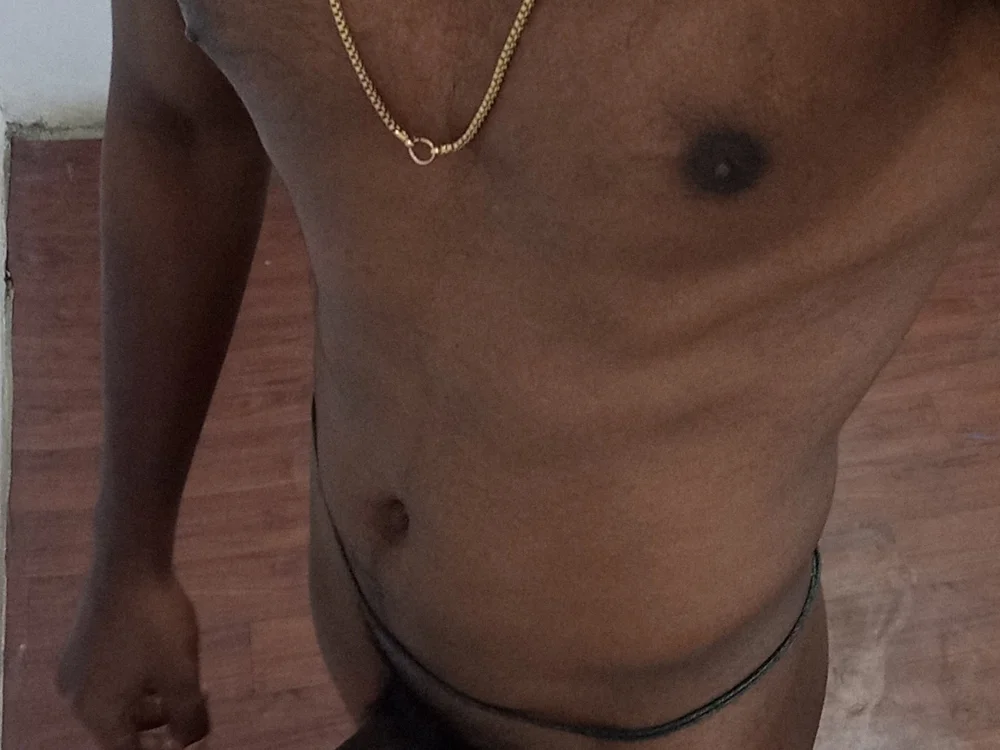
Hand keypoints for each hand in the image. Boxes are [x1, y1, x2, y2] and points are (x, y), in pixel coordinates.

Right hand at [58, 566, 208, 749]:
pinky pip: (114, 676)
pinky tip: (168, 658)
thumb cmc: (155, 624)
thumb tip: (192, 744)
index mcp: (96, 713)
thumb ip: (189, 719)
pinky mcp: (84, 643)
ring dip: (157, 698)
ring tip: (191, 681)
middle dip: (164, 722)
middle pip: (123, 727)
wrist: (129, 563)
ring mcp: (77, 667)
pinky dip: (143, 677)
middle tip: (200, 704)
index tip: (189, 739)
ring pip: (121, 699)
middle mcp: (77, 695)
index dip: (162, 749)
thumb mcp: (182, 675)